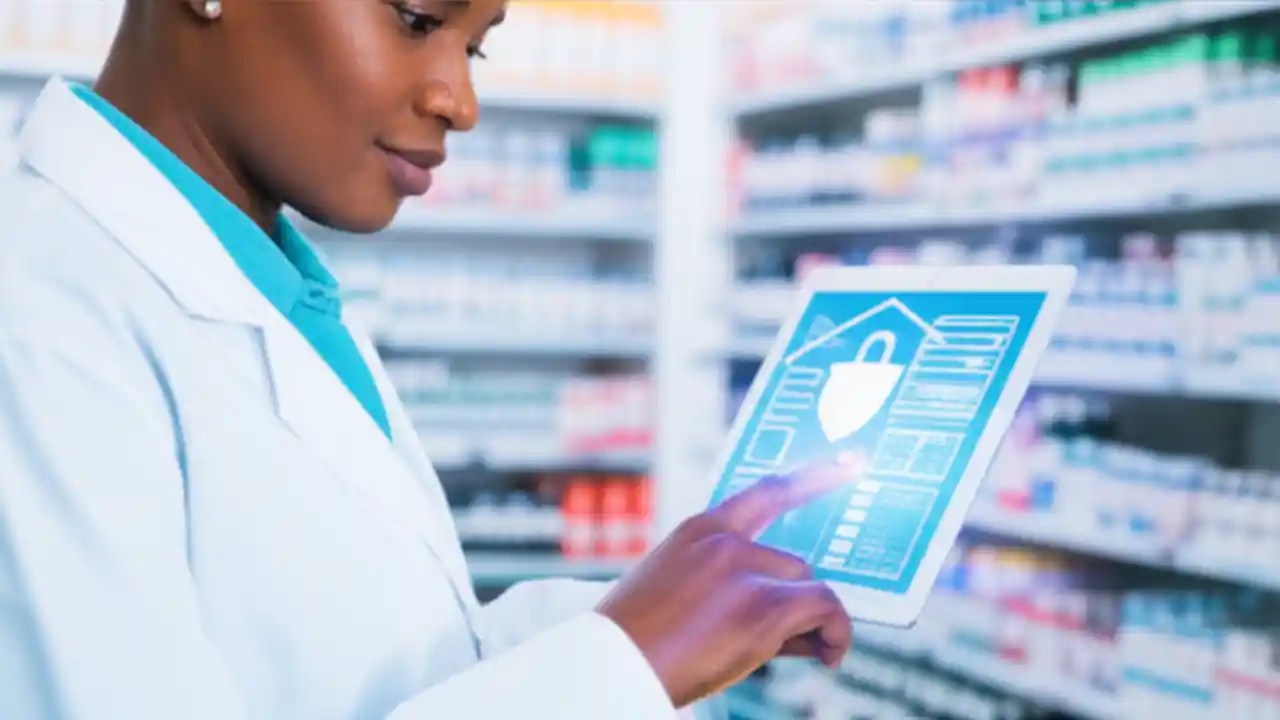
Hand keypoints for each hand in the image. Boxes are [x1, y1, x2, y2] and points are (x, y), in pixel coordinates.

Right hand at [596, 461, 860, 707]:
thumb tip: (796, 619)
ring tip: (810, 652)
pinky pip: (826, 609)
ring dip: (811, 622)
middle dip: (797, 602)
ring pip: (808, 588)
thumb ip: (725, 588)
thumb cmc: (638, 644)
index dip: (813, 477)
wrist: (612, 668)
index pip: (766, 493)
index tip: (849, 463)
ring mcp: (743, 570)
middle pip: (793, 563)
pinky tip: (829, 656)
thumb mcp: (674, 596)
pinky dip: (837, 633)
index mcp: (698, 531)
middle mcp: (724, 542)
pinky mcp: (763, 606)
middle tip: (799, 639)